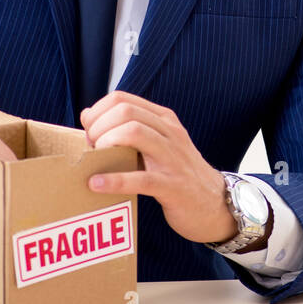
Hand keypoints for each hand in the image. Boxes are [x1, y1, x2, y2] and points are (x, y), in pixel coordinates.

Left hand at [79, 90, 237, 244]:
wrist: (215, 204)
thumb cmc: (177, 174)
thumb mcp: (158, 144)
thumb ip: (128, 130)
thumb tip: (87, 116)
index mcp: (163, 120)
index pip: (123, 99)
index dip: (98, 112)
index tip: (88, 131)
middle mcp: (169, 133)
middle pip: (125, 112)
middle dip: (99, 127)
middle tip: (90, 147)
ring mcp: (172, 158)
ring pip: (133, 133)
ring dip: (105, 144)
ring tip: (94, 160)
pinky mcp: (172, 186)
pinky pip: (140, 178)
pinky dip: (114, 180)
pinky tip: (96, 184)